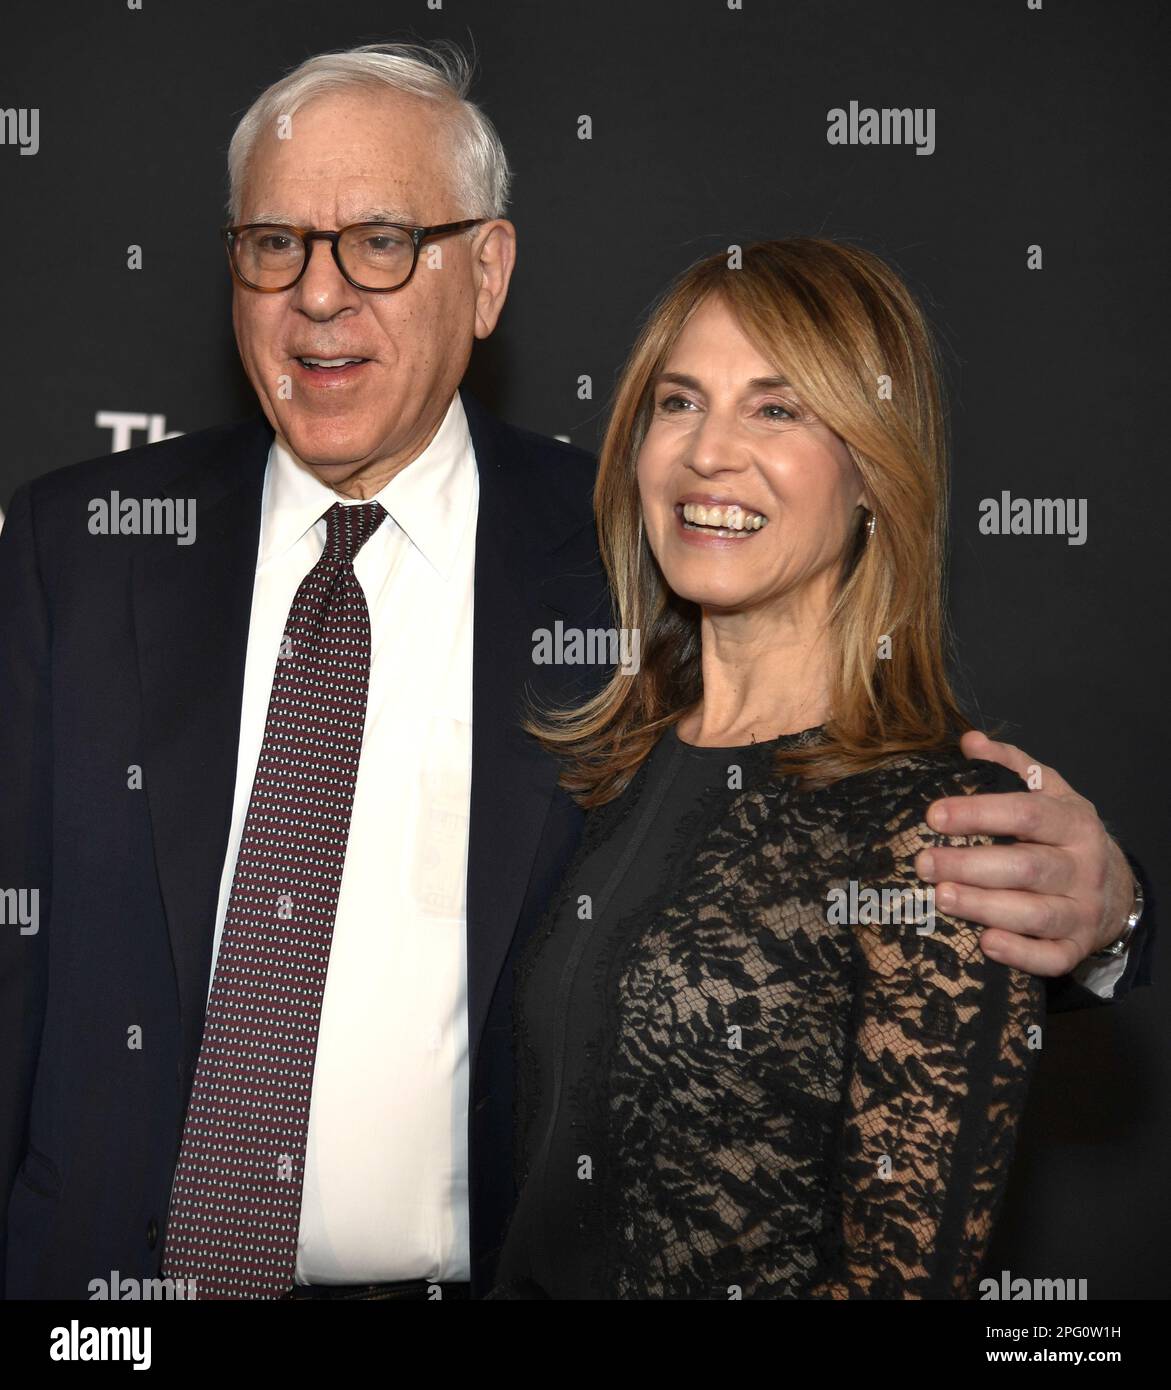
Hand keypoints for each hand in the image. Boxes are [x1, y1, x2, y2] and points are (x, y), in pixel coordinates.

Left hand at [914, 730, 1134, 976]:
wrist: (1115, 888)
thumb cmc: (1062, 835)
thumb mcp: (1048, 792)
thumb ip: (1010, 765)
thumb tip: (971, 741)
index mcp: (1073, 822)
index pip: (1026, 813)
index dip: (979, 813)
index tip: (934, 814)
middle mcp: (1082, 867)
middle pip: (1027, 867)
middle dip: (971, 866)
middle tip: (924, 863)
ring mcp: (1082, 911)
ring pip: (1036, 914)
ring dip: (986, 907)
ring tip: (942, 897)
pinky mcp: (1077, 947)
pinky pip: (1052, 958)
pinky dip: (1021, 955)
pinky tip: (985, 944)